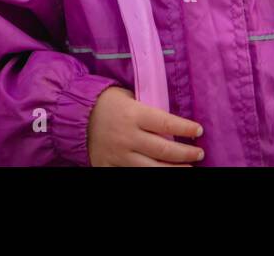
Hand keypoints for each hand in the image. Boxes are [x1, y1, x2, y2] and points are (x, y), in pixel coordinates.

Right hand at [86, 86, 205, 166]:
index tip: (199, 130)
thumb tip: (170, 123)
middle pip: (164, 149)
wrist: (75, 115)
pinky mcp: (108, 166)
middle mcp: (128, 136)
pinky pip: (131, 175)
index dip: (186, 128)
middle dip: (186, 153)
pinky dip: (148, 176)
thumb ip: (147, 110)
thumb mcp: (128, 97)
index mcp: (134, 114)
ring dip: (174, 169)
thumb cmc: (106, 102)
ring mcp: (119, 154)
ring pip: (152, 168)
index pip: (167, 123)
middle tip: (199, 153)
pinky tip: (161, 174)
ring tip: (188, 168)